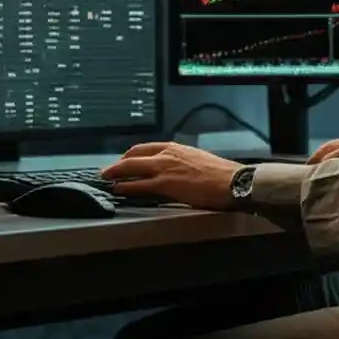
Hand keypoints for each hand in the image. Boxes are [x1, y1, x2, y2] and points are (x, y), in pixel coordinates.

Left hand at [100, 142, 242, 210]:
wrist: (232, 181)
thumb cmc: (220, 174)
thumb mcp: (196, 160)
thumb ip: (181, 162)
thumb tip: (173, 170)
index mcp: (175, 148)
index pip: (145, 148)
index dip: (130, 155)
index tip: (123, 160)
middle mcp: (166, 154)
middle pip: (133, 156)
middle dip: (117, 164)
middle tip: (107, 170)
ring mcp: (164, 169)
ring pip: (132, 169)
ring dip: (116, 174)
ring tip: (106, 180)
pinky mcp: (165, 184)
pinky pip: (138, 185)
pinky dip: (125, 187)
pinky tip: (118, 190)